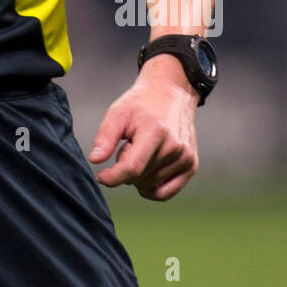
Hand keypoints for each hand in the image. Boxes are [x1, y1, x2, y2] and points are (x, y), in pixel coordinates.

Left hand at [88, 56, 199, 200]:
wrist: (171, 93)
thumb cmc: (141, 104)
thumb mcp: (117, 113)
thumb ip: (105, 138)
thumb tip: (95, 160)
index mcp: (155, 131)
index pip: (132, 168)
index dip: (112, 177)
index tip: (100, 176)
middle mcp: (174, 147)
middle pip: (139, 178)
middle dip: (125, 168)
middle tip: (128, 147)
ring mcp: (185, 158)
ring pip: (150, 186)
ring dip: (138, 176)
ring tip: (140, 151)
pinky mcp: (191, 166)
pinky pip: (166, 193)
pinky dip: (151, 189)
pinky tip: (145, 172)